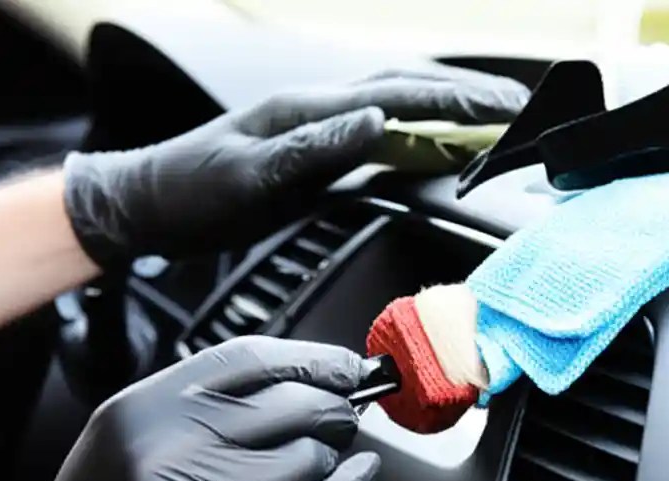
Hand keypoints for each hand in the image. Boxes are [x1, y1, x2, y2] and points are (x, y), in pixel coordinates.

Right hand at [0, 337, 379, 480]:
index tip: (342, 363)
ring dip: (330, 456)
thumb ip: (193, 409)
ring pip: (304, 456)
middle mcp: (167, 441)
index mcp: (143, 405)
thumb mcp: (125, 443)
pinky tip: (357, 479)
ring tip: (328, 459)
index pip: (246, 357)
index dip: (308, 358)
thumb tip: (285, 385)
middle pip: (286, 402)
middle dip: (333, 405)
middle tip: (347, 412)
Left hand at [62, 66, 529, 267]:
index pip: (399, 95)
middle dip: (468, 97)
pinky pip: (379, 137)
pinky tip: (437, 148)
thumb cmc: (190, 190)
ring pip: (397, 107)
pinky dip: (419, 137)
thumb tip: (380, 122)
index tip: (506, 110)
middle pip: (408, 90)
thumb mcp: (250, 174)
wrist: (146, 202)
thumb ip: (317, 148)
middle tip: (522, 111)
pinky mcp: (312, 152)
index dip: (456, 100)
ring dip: (449, 111)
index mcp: (309, 107)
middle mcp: (318, 109)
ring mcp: (316, 128)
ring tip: (496, 122)